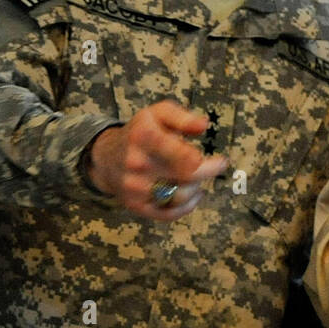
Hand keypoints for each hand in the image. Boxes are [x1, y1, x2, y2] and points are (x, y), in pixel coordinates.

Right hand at [86, 100, 228, 219]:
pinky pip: (168, 214)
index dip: (209, 163)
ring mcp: (134, 187)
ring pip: (180, 197)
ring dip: (196, 188)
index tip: (222, 162)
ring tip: (196, 177)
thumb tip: (203, 125)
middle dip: (206, 173)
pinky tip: (193, 195)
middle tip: (214, 167)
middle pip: (186, 177)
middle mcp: (137, 163)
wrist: (106, 157)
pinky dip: (187, 207)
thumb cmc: (140, 132)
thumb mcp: (158, 114)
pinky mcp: (135, 205)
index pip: (184, 156)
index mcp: (144, 136)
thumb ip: (182, 117)